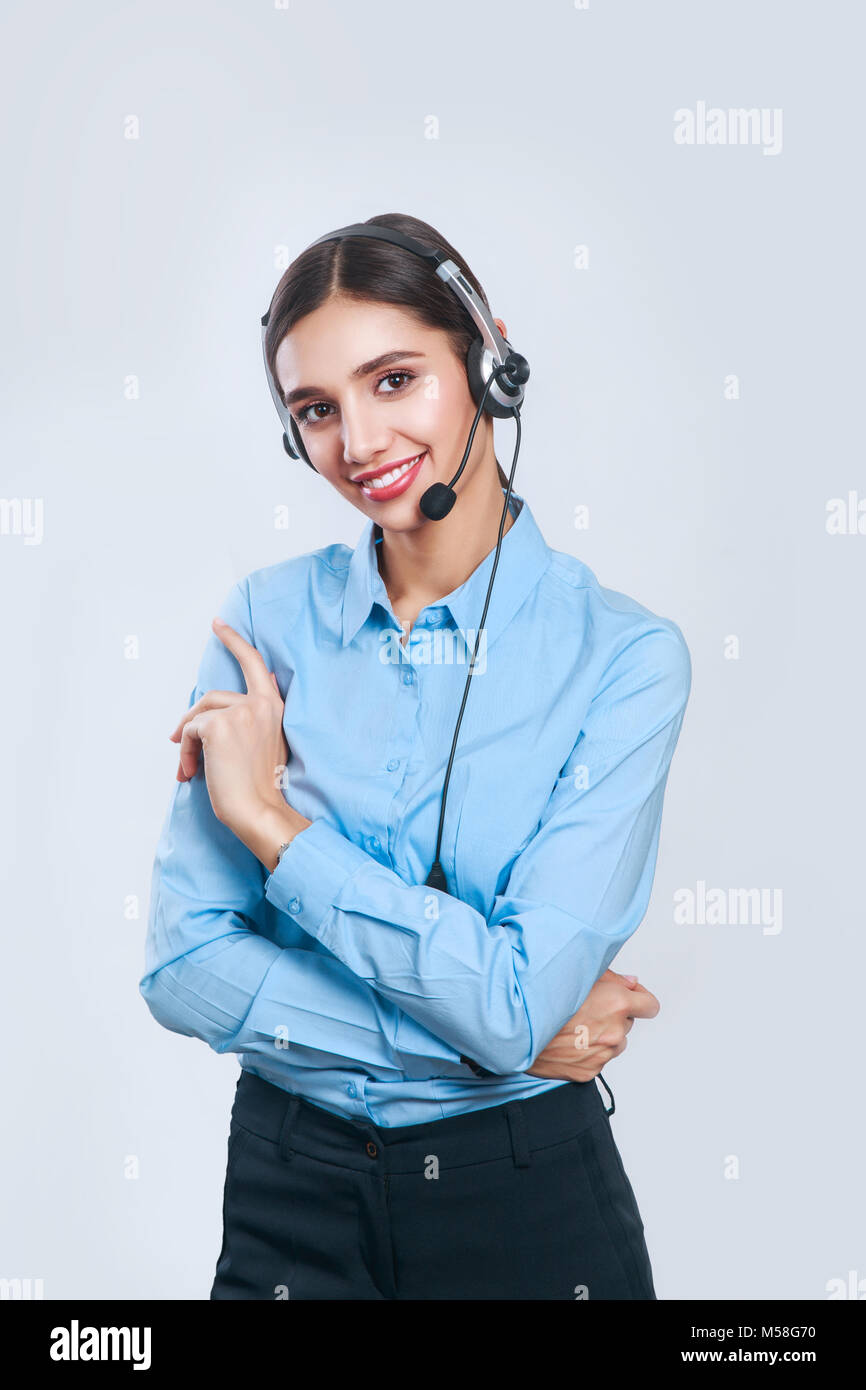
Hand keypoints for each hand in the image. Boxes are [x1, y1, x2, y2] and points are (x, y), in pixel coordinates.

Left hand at [168, 618, 291, 836]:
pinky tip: (190, 772)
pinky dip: (184, 752)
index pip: (255, 664)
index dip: (235, 641)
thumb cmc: (260, 785)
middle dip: (191, 717)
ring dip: (188, 742)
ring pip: (198, 716)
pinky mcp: (218, 725)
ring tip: (189, 767)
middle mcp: (260, 704)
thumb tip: (250, 689)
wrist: (258, 809)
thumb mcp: (270, 741)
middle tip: (174, 736)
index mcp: (274, 707)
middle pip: (212, 696)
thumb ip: (259, 713)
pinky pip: (188, 732)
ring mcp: (240, 712)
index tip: (218, 625)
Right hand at [525, 969, 659, 1081]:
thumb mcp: (582, 975)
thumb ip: (614, 979)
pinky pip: (599, 1059)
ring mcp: (603, 1054)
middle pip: (628, 1023)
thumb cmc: (546, 997)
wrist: (519, 1028)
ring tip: (576, 1025)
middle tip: (588, 1009)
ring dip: (603, 1035)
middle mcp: (614, 1031)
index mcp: (617, 1004)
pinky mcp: (590, 1071)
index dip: (641, 1000)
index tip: (631, 998)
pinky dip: (588, 1050)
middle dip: (614, 1015)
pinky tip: (569, 1040)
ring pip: (614, 1042)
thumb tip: (631, 984)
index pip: (650, 1005)